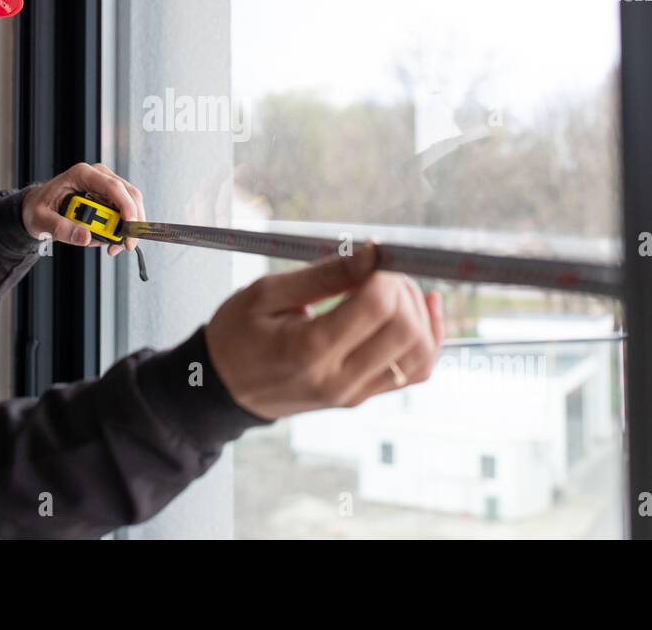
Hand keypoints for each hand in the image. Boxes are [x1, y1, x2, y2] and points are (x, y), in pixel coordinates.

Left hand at [20, 162, 145, 255]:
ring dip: (127, 228)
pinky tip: (106, 239)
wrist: (38, 206)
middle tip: (126, 245)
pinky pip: (124, 212)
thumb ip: (61, 229)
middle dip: (132, 221)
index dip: (126, 206)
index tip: (129, 227)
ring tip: (111, 246)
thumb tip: (86, 237)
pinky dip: (121, 229)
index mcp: (81, 174)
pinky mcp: (109, 196)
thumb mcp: (42, 220)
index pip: (112, 187)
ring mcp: (106, 185)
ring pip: (131, 204)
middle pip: (129, 195)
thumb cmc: (39, 208)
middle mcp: (98, 175)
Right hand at [203, 244, 443, 420]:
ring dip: (419, 313)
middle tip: (377, 272)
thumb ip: (323, 274)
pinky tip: (423, 308)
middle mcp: (338, 379)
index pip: (377, 308)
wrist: (222, 388)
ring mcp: (354, 394)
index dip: (383, 273)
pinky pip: (415, 371)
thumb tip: (372, 255)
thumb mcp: (266, 293)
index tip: (368, 258)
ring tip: (392, 289)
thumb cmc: (236, 336)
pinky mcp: (362, 396)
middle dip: (403, 289)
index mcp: (308, 351)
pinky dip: (428, 339)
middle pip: (406, 330)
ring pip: (420, 354)